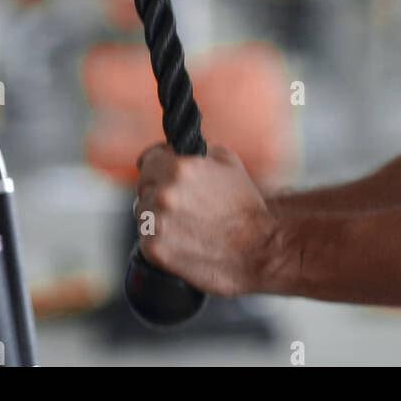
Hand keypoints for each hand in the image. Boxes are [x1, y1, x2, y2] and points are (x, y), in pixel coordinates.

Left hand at [133, 143, 278, 297]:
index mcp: (178, 168)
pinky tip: (182, 240)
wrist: (257, 249)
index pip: (147, 160)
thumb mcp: (226, 162)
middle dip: (158, 192)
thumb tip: (169, 151)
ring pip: (143, 214)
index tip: (163, 175)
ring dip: (158, 217)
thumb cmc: (245, 205)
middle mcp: (164, 194)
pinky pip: (145, 239)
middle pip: (144, 187)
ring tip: (186, 224)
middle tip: (184, 204)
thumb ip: (192, 152)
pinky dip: (159, 240)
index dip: (157, 166)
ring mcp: (157, 223)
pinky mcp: (154, 250)